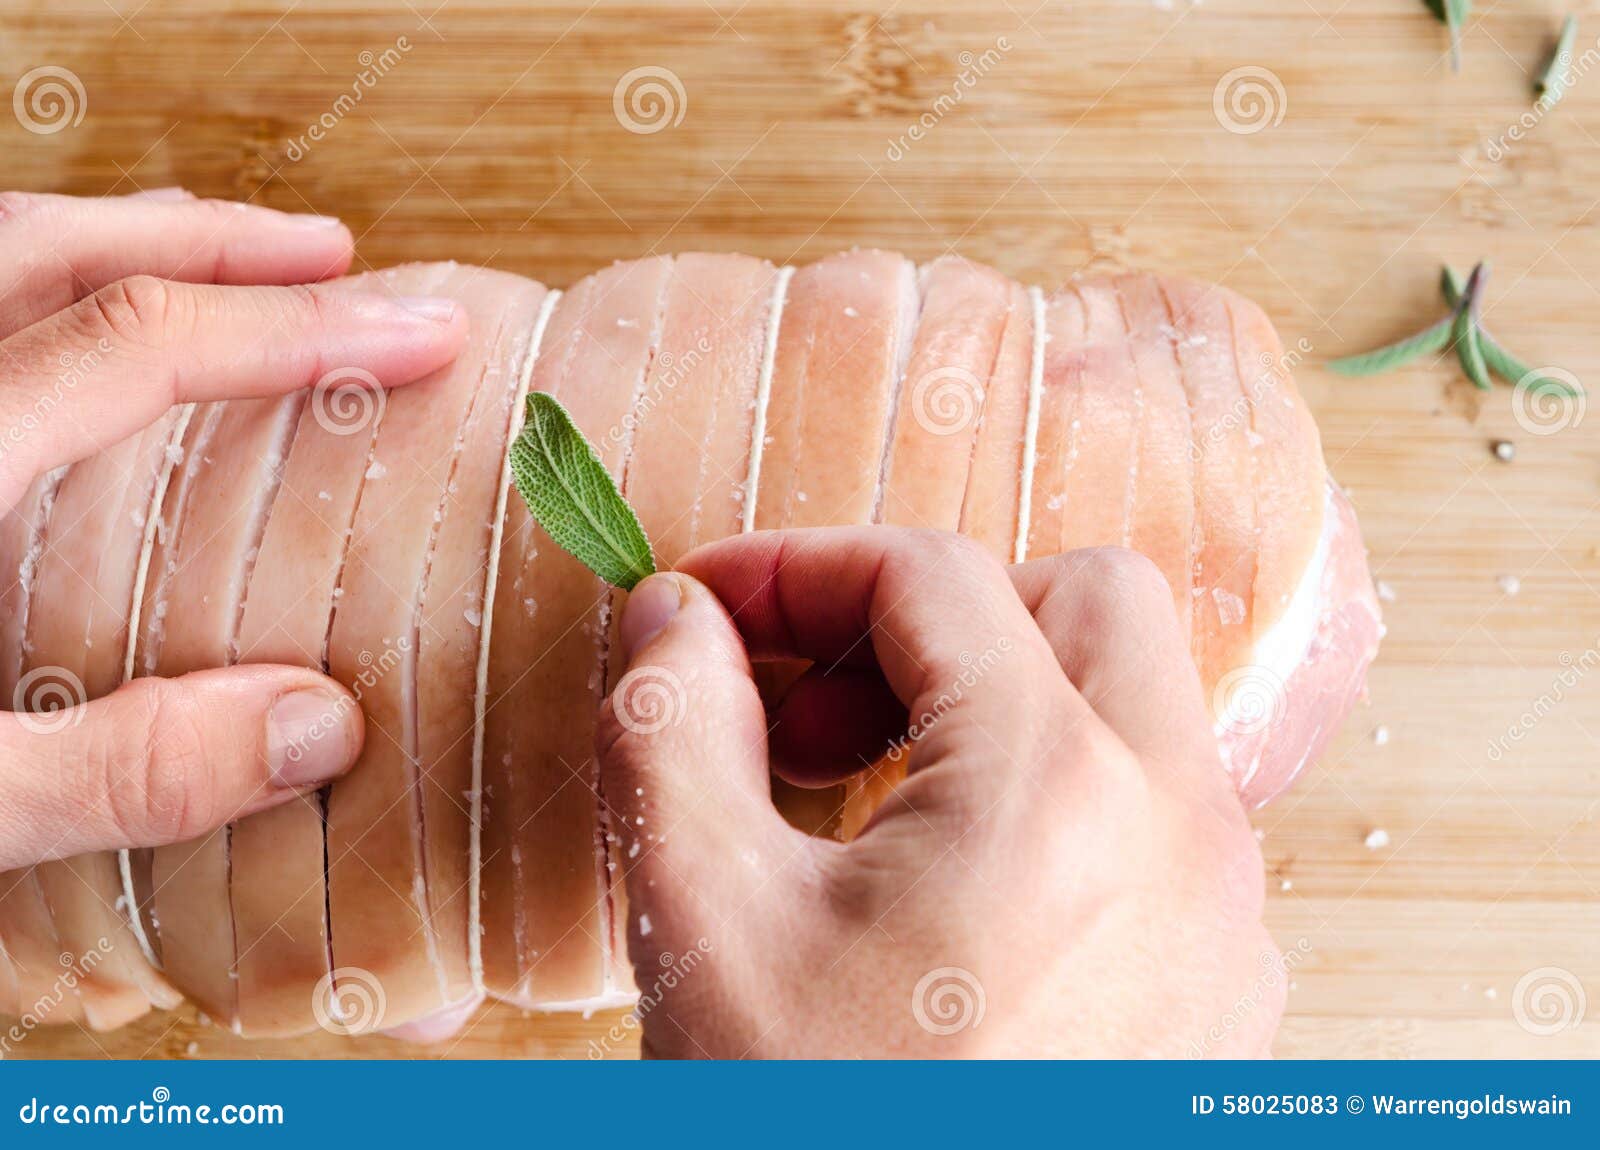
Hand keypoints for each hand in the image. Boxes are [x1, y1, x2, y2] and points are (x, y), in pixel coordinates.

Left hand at [0, 189, 466, 868]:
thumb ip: (108, 770)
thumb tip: (319, 726)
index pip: (136, 343)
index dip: (293, 327)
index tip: (417, 327)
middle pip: (51, 250)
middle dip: (215, 240)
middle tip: (338, 255)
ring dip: (116, 241)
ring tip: (220, 256)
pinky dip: (22, 295)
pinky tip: (56, 352)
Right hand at [596, 528, 1282, 1057]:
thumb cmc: (819, 1128)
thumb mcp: (704, 927)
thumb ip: (671, 729)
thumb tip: (673, 616)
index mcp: (1058, 790)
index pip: (931, 575)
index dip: (796, 566)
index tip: (705, 612)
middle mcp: (1182, 830)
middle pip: (1082, 599)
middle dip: (933, 616)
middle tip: (817, 702)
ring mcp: (1224, 912)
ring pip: (1135, 704)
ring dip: (998, 702)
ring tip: (866, 798)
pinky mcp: (1223, 984)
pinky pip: (1158, 812)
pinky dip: (1054, 794)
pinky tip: (948, 891)